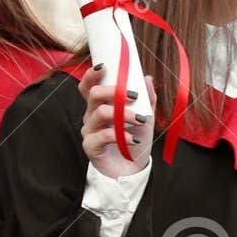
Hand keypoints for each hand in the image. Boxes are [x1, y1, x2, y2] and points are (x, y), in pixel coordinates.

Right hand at [77, 62, 157, 179]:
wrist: (133, 170)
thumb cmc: (135, 141)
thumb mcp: (146, 117)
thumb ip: (147, 99)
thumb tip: (148, 78)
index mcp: (100, 106)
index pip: (88, 86)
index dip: (91, 74)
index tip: (104, 66)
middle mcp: (91, 116)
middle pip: (93, 94)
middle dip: (114, 91)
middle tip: (134, 96)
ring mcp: (89, 131)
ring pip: (100, 113)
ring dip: (124, 114)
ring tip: (140, 120)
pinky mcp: (90, 146)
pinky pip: (103, 135)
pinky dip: (121, 135)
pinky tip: (132, 140)